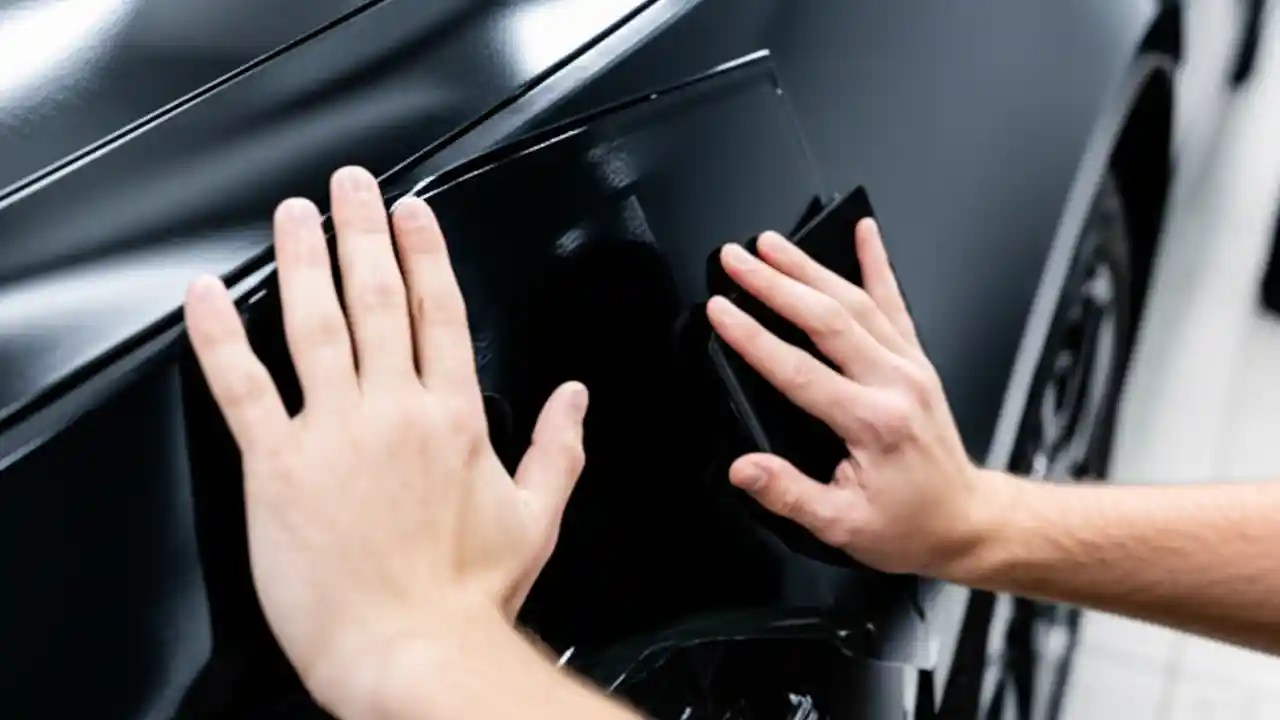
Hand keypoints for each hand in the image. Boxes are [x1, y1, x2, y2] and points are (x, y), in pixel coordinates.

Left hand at [183, 167, 587, 713]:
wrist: (410, 650)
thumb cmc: (466, 597)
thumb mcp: (537, 517)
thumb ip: (559, 448)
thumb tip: (574, 397)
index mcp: (455, 417)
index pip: (438, 312)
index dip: (422, 253)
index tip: (410, 212)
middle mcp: (394, 410)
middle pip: (376, 299)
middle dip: (362, 232)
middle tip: (349, 186)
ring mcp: (334, 433)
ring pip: (313, 324)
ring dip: (301, 261)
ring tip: (292, 216)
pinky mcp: (278, 467)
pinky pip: (243, 387)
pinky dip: (219, 337)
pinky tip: (204, 296)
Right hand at [706, 220, 1010, 577]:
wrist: (966, 521)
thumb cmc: (909, 524)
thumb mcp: (842, 526)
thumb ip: (788, 494)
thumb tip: (745, 469)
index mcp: (872, 422)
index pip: (799, 370)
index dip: (753, 337)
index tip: (721, 311)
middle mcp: (894, 383)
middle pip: (827, 319)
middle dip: (774, 283)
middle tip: (734, 259)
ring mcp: (909, 366)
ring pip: (856, 301)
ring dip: (809, 267)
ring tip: (771, 244)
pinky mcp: (916, 360)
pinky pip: (895, 302)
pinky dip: (879, 264)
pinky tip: (866, 233)